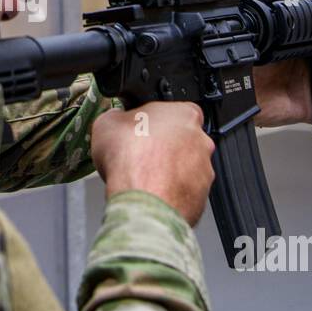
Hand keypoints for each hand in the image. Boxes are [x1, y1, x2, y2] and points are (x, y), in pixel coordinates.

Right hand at [91, 102, 214, 225]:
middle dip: (163, 148)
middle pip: (183, 140)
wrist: (141, 199)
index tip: (141, 130)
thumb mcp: (107, 122)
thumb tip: (116, 118)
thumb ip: (117, 116)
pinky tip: (151, 194)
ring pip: (186, 168)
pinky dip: (171, 192)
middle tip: (140, 156)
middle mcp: (201, 141)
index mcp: (184, 114)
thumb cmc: (131, 159)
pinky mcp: (201, 197)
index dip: (155, 122)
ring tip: (143, 178)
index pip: (175, 111)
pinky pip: (185, 192)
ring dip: (169, 171)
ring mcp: (204, 170)